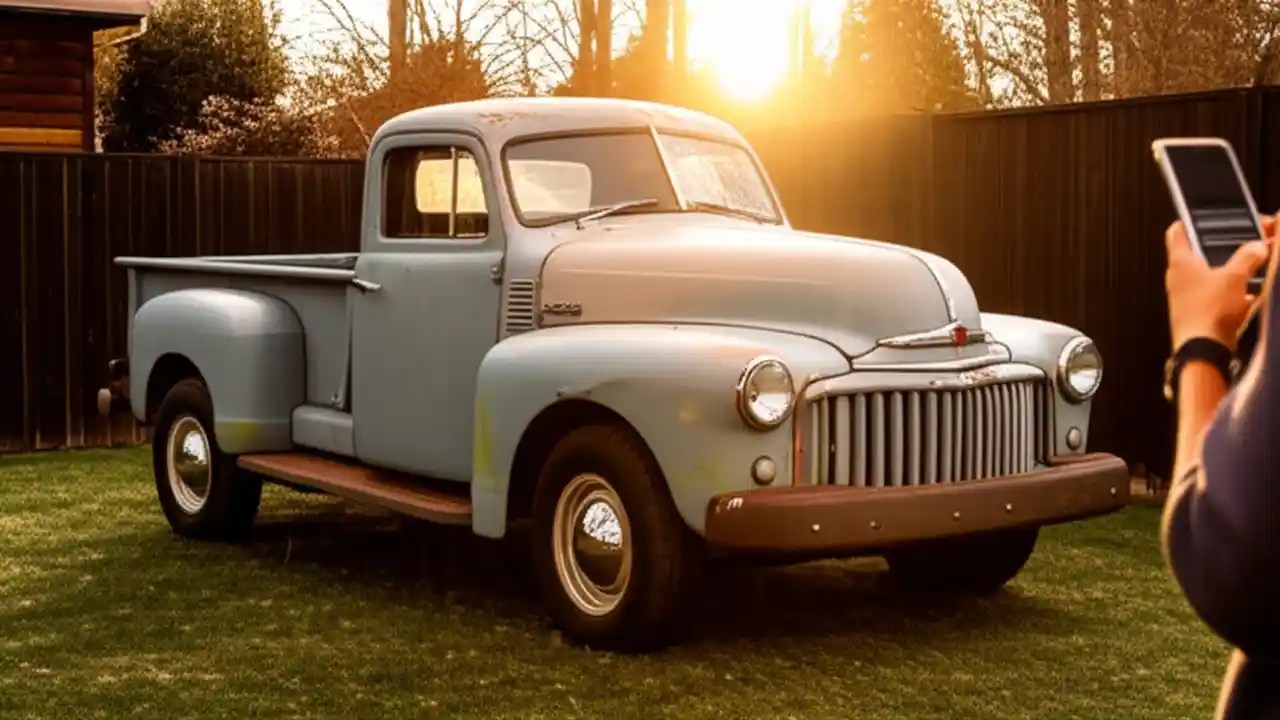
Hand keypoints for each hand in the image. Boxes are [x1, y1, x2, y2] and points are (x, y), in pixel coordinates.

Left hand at [1164, 218, 1272, 351]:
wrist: (1204, 350)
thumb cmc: (1209, 313)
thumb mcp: (1235, 277)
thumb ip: (1248, 256)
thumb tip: (1258, 246)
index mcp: (1181, 261)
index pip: (1179, 230)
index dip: (1192, 219)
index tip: (1208, 214)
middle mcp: (1180, 277)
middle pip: (1202, 252)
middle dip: (1228, 245)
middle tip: (1250, 240)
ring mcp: (1188, 296)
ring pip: (1213, 274)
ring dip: (1234, 269)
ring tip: (1257, 265)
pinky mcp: (1199, 312)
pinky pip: (1219, 296)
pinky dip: (1235, 292)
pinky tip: (1252, 296)